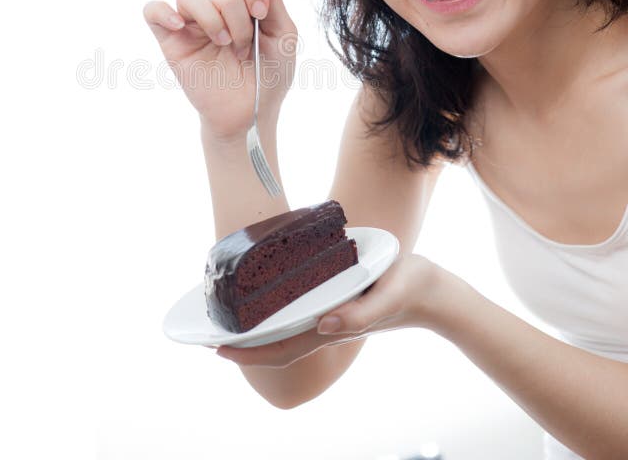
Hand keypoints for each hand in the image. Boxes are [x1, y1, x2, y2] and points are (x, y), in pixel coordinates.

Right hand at [142, 0, 298, 139]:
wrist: (250, 113)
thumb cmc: (269, 75)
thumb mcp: (281, 34)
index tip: (262, 12)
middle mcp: (215, 6)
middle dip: (240, 20)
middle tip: (245, 47)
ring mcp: (191, 22)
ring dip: (212, 20)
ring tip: (223, 44)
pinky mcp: (170, 41)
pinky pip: (153, 11)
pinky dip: (164, 12)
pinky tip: (181, 27)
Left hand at [214, 254, 444, 367]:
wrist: (433, 291)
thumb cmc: (411, 289)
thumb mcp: (389, 293)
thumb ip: (360, 314)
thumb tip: (323, 325)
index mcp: (333, 325)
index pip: (283, 347)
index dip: (250, 351)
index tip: (218, 348)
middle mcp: (325, 323)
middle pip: (277, 340)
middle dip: (243, 340)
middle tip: (207, 329)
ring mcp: (330, 314)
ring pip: (285, 327)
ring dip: (256, 325)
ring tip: (225, 313)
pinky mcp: (336, 301)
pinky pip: (300, 311)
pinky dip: (277, 310)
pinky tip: (264, 297)